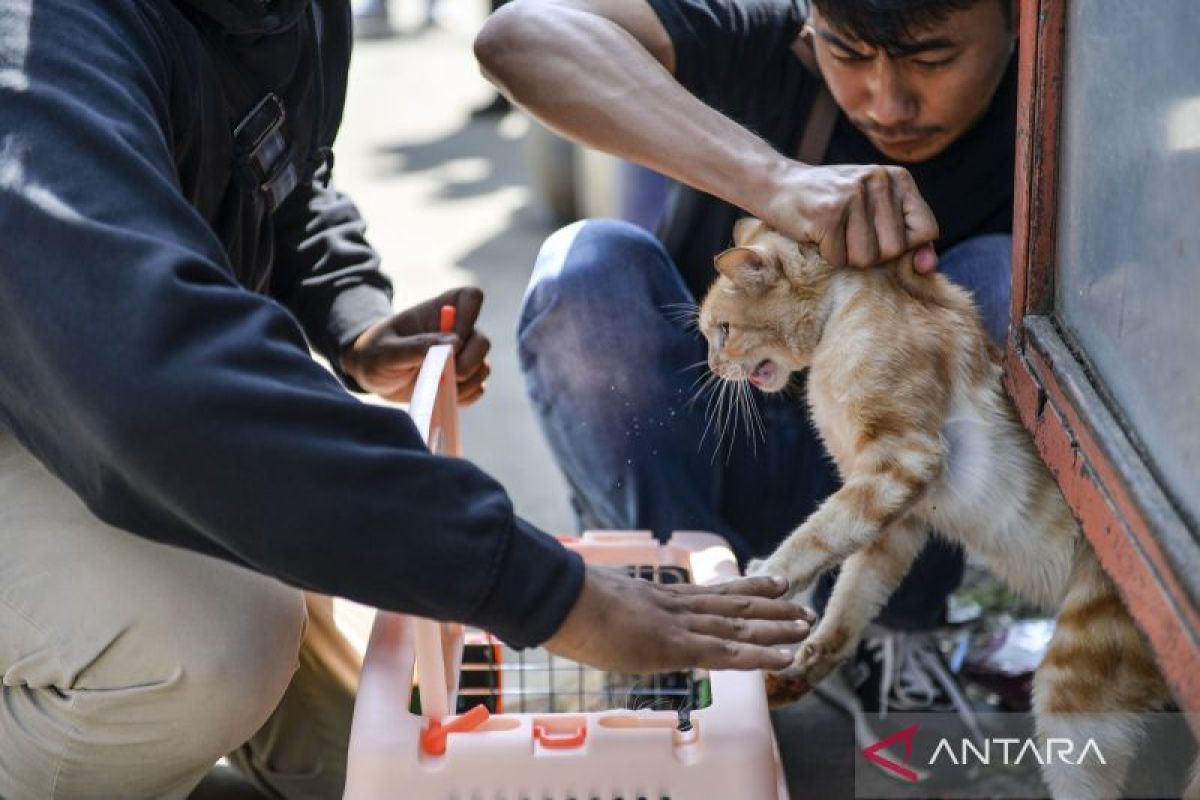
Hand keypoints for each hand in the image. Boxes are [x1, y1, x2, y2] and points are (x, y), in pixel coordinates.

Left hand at [340, 287, 491, 404]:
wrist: (372, 377)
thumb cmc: (374, 354)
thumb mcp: (386, 351)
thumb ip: (416, 346)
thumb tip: (455, 343)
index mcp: (440, 310)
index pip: (472, 298)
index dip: (469, 316)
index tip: (453, 338)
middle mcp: (457, 331)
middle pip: (483, 341)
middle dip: (470, 361)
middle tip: (449, 374)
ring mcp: (462, 357)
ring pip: (483, 368)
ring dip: (465, 383)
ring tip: (437, 388)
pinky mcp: (461, 381)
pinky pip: (477, 389)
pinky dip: (464, 397)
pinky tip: (442, 396)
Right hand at [543, 566, 816, 672]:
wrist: (558, 598)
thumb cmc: (564, 603)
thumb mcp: (594, 605)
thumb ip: (609, 613)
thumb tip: (595, 621)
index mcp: (659, 597)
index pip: (710, 592)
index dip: (744, 587)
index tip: (771, 581)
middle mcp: (676, 606)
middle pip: (732, 604)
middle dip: (769, 605)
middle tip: (801, 604)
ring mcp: (678, 624)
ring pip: (738, 625)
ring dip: (776, 626)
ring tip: (805, 624)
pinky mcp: (676, 646)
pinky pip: (727, 653)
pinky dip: (760, 656)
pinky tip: (785, 657)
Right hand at [758, 162, 939, 272]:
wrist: (776, 184)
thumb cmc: (830, 203)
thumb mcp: (874, 211)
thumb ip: (907, 238)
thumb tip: (929, 267)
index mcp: (897, 178)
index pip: (926, 230)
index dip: (906, 247)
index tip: (880, 238)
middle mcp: (879, 181)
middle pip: (895, 250)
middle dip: (870, 254)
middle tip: (848, 232)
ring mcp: (853, 195)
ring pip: (866, 259)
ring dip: (845, 256)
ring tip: (832, 232)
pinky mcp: (828, 213)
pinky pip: (839, 259)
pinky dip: (825, 255)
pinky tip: (816, 233)